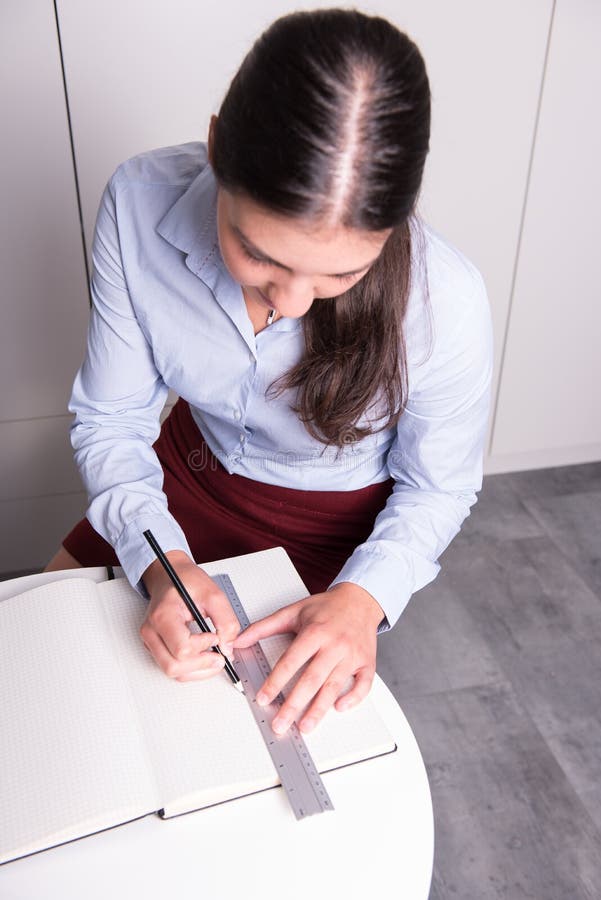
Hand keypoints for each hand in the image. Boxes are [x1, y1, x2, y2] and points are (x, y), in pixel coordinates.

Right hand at [140, 551, 239, 680]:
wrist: (170, 575)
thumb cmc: (186, 581)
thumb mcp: (213, 594)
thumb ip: (226, 621)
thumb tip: (228, 646)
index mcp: (163, 615)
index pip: (181, 648)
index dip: (203, 647)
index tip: (215, 636)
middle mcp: (151, 631)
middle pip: (173, 666)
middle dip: (201, 666)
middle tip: (220, 657)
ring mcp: (150, 641)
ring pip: (172, 672)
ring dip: (197, 671)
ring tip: (215, 658)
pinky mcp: (155, 646)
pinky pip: (171, 667)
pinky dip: (190, 669)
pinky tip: (204, 658)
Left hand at [233, 582, 383, 733]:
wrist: (359, 601)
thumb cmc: (326, 607)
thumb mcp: (293, 611)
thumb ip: (264, 627)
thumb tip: (239, 640)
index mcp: (315, 632)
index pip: (291, 661)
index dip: (276, 682)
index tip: (264, 698)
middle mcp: (334, 644)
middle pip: (312, 679)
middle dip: (294, 704)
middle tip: (280, 723)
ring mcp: (352, 655)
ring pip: (334, 686)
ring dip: (319, 709)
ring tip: (305, 726)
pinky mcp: (367, 662)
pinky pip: (363, 684)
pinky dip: (354, 698)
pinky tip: (339, 708)